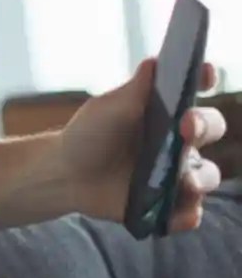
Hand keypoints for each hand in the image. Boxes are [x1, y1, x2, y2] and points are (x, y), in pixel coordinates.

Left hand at [61, 59, 225, 231]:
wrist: (65, 174)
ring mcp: (178, 172)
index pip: (196, 89)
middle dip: (204, 125)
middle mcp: (181, 139)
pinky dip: (185, 214)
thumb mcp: (107, 109)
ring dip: (201, 177)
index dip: (205, 78)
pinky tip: (175, 214)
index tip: (205, 72)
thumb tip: (155, 63)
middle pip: (211, 128)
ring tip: (183, 181)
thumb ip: (134, 90)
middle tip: (185, 126)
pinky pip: (188, 212)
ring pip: (207, 175)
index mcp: (168, 110)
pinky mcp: (168, 204)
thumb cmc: (88, 134)